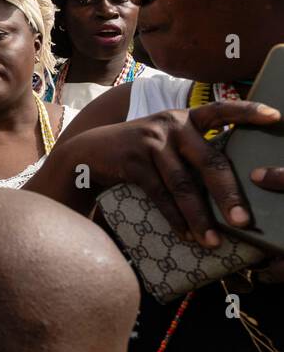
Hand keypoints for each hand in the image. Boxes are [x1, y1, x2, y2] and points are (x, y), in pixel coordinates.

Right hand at [67, 101, 279, 247]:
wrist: (87, 155)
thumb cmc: (137, 154)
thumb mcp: (164, 143)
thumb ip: (191, 153)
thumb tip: (229, 193)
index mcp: (185, 118)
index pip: (220, 110)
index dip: (248, 112)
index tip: (276, 117)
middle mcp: (171, 125)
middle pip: (209, 161)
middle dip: (229, 195)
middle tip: (244, 222)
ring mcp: (151, 141)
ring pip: (184, 185)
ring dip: (199, 217)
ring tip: (213, 241)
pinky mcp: (133, 160)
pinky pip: (160, 195)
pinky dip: (175, 218)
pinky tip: (186, 235)